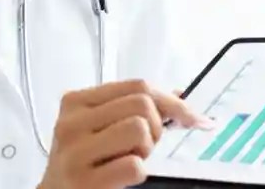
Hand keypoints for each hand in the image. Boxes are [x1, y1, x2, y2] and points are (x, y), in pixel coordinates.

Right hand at [38, 79, 211, 188]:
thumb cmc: (80, 163)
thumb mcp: (96, 128)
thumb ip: (129, 109)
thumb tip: (179, 96)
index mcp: (75, 102)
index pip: (138, 86)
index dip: (172, 102)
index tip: (193, 117)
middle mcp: (72, 122)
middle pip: (142, 105)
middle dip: (157, 128)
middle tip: (146, 147)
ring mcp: (75, 152)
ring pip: (139, 129)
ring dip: (145, 150)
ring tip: (128, 159)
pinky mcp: (83, 180)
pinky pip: (135, 166)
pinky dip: (137, 173)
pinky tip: (120, 177)